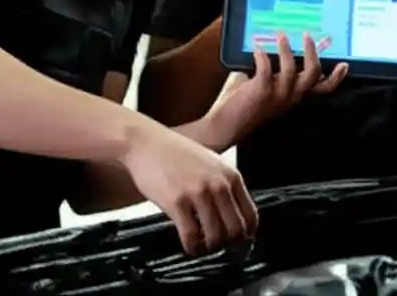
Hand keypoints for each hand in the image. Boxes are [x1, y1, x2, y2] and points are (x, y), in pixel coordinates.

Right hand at [120, 123, 258, 255]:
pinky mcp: (177, 202)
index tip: (240, 246)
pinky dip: (193, 248)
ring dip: (210, 249)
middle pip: (237, 231)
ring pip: (216, 237)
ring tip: (202, 247)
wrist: (145, 143)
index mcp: (231, 175)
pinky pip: (192, 237)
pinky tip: (189, 246)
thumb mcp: (210, 163)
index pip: (251, 216)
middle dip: (231, 248)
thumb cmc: (174, 154)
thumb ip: (224, 185)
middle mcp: (219, 185)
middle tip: (222, 253)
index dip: (247, 237)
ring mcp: (199, 193)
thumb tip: (233, 217)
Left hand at [206, 30, 348, 145]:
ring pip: (293, 68)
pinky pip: (266, 67)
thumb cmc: (242, 107)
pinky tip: (256, 48)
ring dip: (286, 48)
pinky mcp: (261, 91)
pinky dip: (262, 55)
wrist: (225, 126)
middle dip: (312, 52)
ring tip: (280, 35)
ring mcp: (277, 95)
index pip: (323, 89)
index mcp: (295, 97)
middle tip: (307, 36)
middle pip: (314, 73)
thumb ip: (272, 73)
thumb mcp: (265, 89)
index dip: (336, 77)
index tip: (344, 64)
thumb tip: (268, 48)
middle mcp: (290, 97)